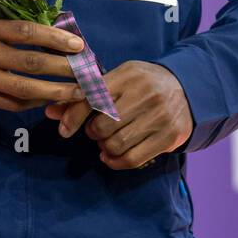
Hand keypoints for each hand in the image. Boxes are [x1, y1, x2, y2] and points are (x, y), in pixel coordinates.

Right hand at [0, 0, 86, 109]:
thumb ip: (8, 15)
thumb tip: (51, 22)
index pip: (27, 32)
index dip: (56, 39)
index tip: (79, 45)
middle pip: (29, 64)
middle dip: (63, 70)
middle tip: (87, 73)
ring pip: (21, 89)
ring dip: (53, 92)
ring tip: (76, 93)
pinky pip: (6, 103)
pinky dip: (30, 102)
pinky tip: (46, 98)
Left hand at [44, 60, 193, 168]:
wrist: (188, 87)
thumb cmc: (143, 83)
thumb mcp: (117, 80)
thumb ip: (83, 96)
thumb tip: (49, 112)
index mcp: (128, 75)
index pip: (91, 98)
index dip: (72, 117)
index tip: (63, 130)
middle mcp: (145, 94)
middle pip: (102, 126)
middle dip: (92, 133)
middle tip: (96, 131)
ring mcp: (159, 116)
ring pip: (116, 144)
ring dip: (104, 148)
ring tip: (106, 141)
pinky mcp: (170, 136)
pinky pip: (134, 158)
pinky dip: (116, 162)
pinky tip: (111, 156)